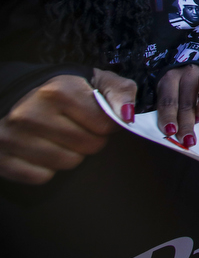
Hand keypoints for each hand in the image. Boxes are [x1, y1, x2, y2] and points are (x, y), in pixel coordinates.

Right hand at [0, 69, 135, 183]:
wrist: (18, 96)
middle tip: (76, 126)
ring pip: (67, 163)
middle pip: (88, 146)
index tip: (95, 116)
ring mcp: (12, 138)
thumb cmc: (64, 90)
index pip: (104, 124)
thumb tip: (127, 115)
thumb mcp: (96, 81)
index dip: (106, 123)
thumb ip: (120, 92)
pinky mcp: (1, 159)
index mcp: (58, 91)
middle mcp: (30, 114)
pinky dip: (46, 167)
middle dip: (89, 138)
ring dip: (70, 153)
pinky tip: (40, 149)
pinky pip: (42, 177)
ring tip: (58, 136)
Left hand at [156, 65, 198, 146]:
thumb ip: (168, 111)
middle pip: (187, 99)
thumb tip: (169, 133)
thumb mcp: (169, 96)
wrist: (196, 71)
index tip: (170, 132)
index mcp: (170, 79)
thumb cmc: (180, 89)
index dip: (168, 117)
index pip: (167, 100)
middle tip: (188, 139)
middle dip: (187, 123)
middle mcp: (188, 73)